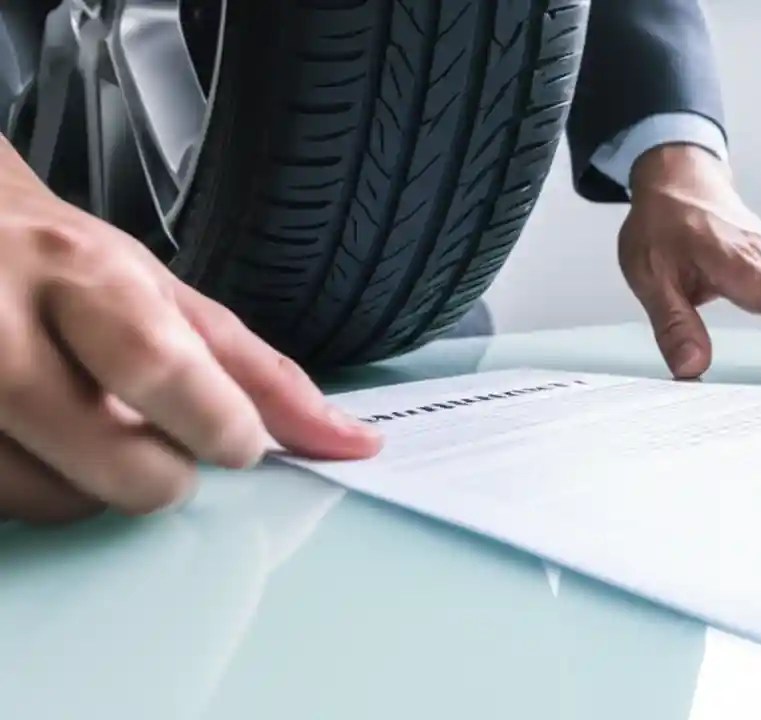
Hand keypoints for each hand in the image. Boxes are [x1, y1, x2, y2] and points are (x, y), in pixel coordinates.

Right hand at [0, 136, 380, 524]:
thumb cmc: (66, 267)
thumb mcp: (168, 297)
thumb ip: (261, 375)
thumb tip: (353, 443)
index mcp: (84, 276)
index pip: (163, 369)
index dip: (218, 427)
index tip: (234, 442)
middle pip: (114, 457)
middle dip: (163, 477)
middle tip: (162, 449)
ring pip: (48, 498)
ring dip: (91, 490)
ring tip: (86, 433)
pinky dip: (34, 491)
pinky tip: (38, 446)